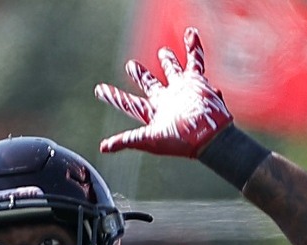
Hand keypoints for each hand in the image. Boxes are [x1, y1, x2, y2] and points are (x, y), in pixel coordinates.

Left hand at [94, 27, 235, 156]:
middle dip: (140, 75)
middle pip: (150, 85)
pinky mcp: (195, 82)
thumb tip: (103, 148)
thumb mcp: (149, 140)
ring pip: (172, 71)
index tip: (99, 90)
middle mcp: (166, 101)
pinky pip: (195, 61)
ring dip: (168, 61)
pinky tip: (191, 34)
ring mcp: (181, 90)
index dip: (114, 97)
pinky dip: (194, 48)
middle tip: (131, 65)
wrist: (208, 136)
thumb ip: (127, 140)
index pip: (128, 103)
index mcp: (153, 113)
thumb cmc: (179, 141)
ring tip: (164, 51)